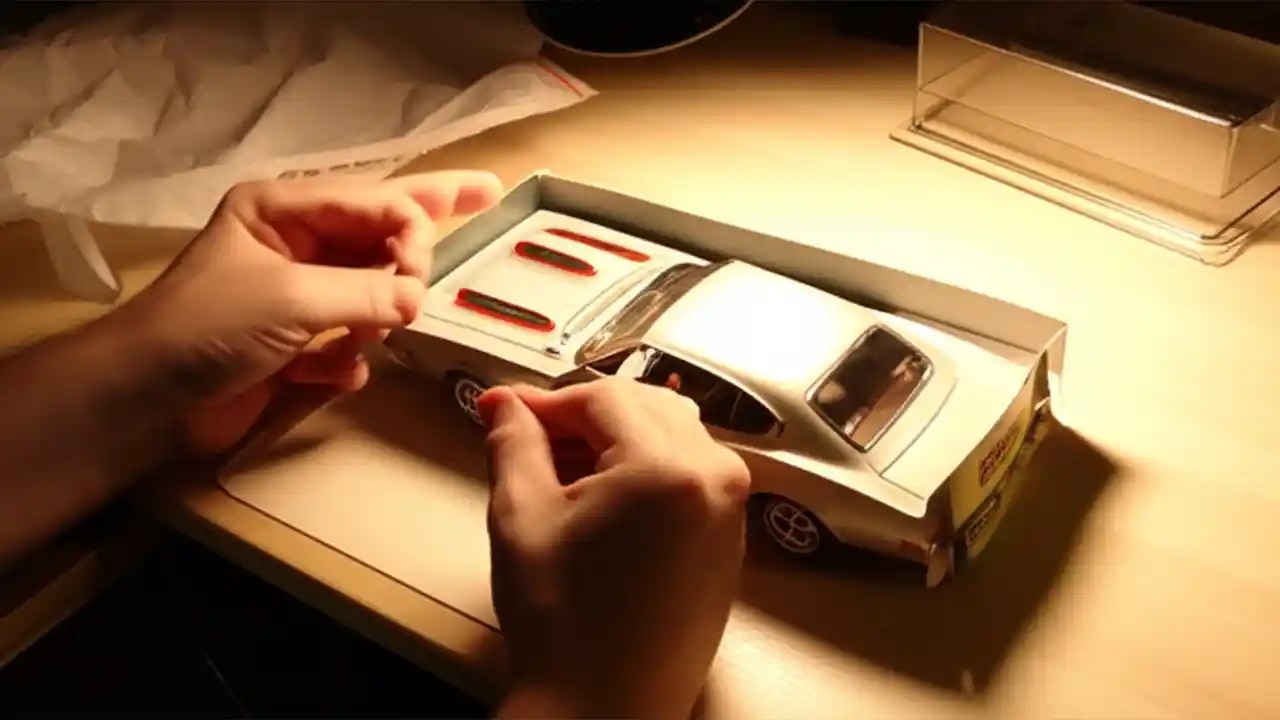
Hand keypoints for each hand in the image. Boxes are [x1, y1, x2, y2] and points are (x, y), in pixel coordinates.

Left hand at [123, 171, 502, 453]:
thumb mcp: (292, 298)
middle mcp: (294, 244)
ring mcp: (297, 296)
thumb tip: (420, 298)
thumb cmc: (208, 328)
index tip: (422, 271)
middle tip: (487, 194)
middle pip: (378, 230)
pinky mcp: (296, 345)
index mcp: (282, 209)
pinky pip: (349, 342)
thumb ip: (368, 291)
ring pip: (371, 290)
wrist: (146, 401)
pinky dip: (351, 359)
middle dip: (423, 227)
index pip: (372, 200)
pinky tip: (342, 372)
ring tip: (372, 337)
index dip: (413, 224)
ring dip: (381, 315)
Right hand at [478, 378, 750, 719]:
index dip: (549, 400)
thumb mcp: (522, 517)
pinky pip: (690, 475)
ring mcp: (731, 510)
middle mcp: (715, 479)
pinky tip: (601, 499)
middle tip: (531, 437)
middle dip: (585, 416)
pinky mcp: (730, 538)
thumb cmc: (563, 623)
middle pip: (645, 407)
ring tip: (561, 472)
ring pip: (671, 436)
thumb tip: (505, 402)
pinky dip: (646, 471)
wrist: (606, 709)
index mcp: (667, 468)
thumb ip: (514, 443)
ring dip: (616, 440)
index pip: (604, 398)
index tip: (508, 411)